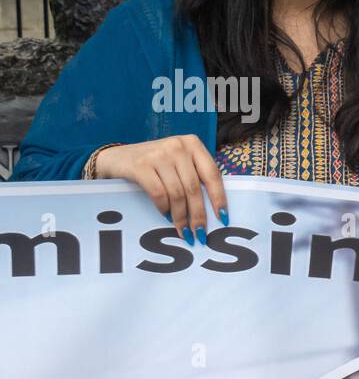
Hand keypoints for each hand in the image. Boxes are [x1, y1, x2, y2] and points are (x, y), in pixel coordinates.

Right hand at [94, 135, 227, 244]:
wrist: (116, 158)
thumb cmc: (154, 164)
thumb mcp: (178, 162)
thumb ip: (195, 176)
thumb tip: (215, 210)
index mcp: (193, 144)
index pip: (212, 174)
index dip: (219, 198)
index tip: (222, 218)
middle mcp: (177, 146)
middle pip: (194, 188)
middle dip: (198, 215)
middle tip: (199, 234)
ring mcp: (158, 154)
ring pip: (177, 194)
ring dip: (181, 217)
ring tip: (182, 230)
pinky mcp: (140, 165)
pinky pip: (159, 193)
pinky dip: (164, 208)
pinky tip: (166, 216)